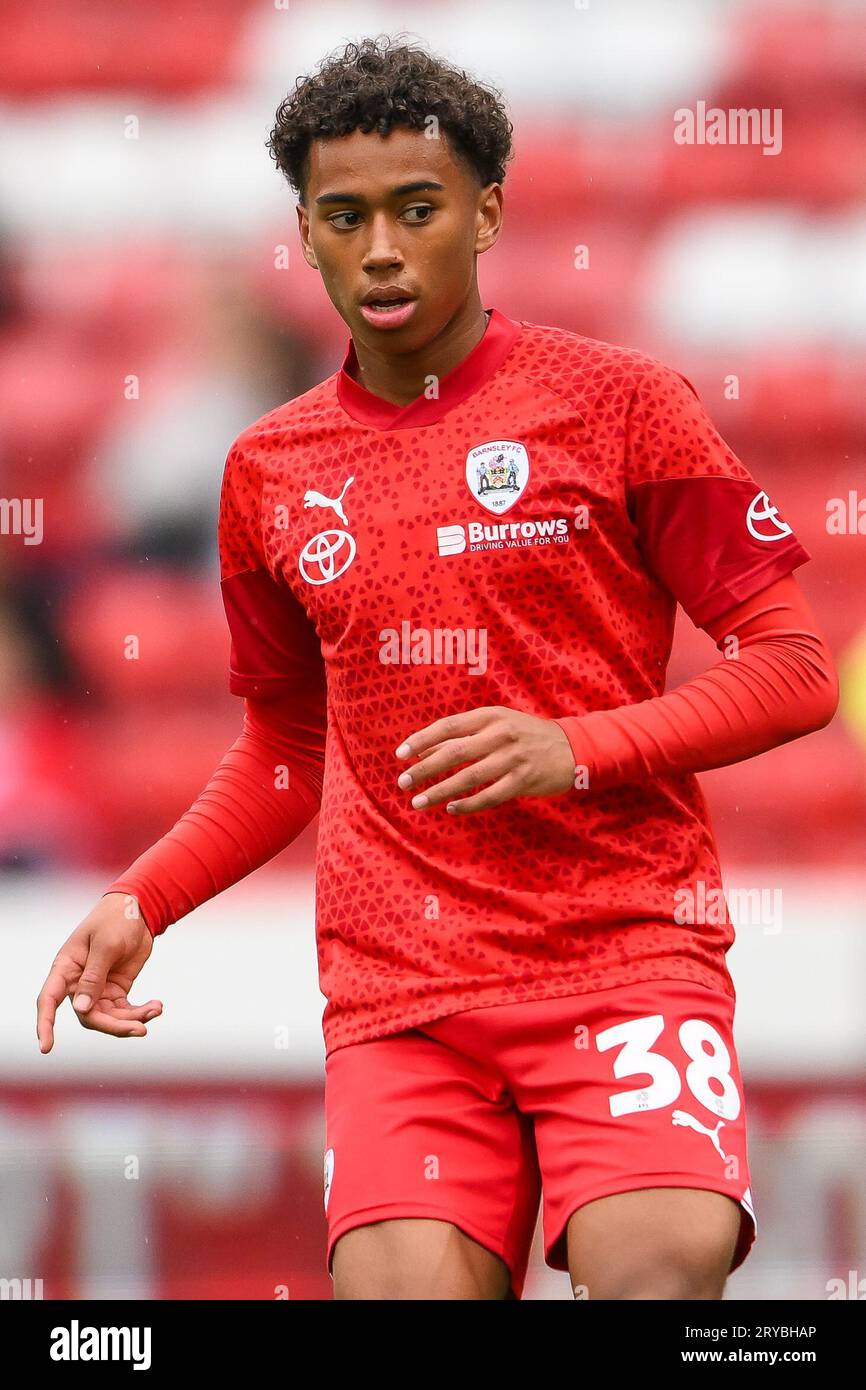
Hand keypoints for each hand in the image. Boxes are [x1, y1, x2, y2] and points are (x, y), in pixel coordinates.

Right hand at [36, 893, 162, 1052]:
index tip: (46, 1047)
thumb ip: (93, 977)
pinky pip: (124, 1010)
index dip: (45, 1024)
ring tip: (155, 1010)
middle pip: (89, 1015)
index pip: (49, 1000)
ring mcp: (98, 988)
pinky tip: (156, 1007)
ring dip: (132, 1019)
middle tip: (140, 1028)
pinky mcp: (117, 990)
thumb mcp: (106, 946)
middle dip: (114, 1025)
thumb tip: (81, 1009)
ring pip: (109, 1017)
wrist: (138, 910)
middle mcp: (78, 982)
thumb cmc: (115, 920)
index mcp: (66, 968)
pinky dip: (140, 1012)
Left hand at [394, 706, 576, 814]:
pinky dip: (468, 804)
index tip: (400, 755)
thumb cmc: (528, 735)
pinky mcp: (524, 781)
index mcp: (491, 716)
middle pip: (453, 753)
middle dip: (424, 769)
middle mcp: (500, 735)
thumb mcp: (499, 724)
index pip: (448, 726)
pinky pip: (489, 796)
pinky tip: (451, 809)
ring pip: (468, 778)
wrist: (574, 747)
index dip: (421, 740)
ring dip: (440, 791)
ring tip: (419, 802)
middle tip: (403, 783)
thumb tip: (425, 751)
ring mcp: (513, 758)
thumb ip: (466, 735)